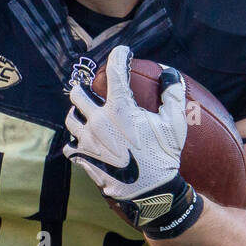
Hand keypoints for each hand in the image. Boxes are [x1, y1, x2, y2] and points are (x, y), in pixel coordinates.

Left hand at [64, 46, 199, 235]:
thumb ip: (173, 94)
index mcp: (120, 110)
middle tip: (95, 91)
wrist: (150, 192)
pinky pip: (70, 144)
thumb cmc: (164, 157)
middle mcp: (98, 122)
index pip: (114, 71)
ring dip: (79, 114)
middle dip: (85, 88)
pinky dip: (76, 140)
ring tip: (90, 116)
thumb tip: (169, 73)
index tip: (123, 53)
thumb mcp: (175, 124)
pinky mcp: (82, 158)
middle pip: (77, 93)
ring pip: (70, 118)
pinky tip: (87, 140)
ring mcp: (87, 141)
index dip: (119, 56)